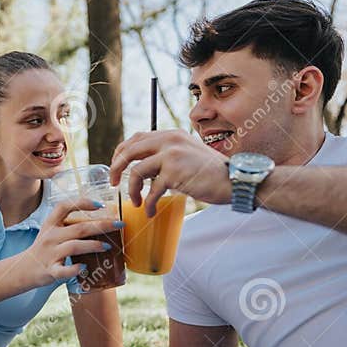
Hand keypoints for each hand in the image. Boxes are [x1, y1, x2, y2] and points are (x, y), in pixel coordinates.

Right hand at [22, 198, 120, 287]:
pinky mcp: (50, 270)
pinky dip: (75, 270)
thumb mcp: (51, 231)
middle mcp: (50, 237)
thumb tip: (100, 221)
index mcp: (51, 224)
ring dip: (93, 246)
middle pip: (79, 228)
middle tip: (119, 224)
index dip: (82, 203)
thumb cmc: (44, 248)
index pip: (64, 207)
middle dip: (102, 225)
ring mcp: (50, 254)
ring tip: (108, 246)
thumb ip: (69, 225)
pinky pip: (63, 270)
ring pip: (74, 247)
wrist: (24, 269)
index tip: (101, 204)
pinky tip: (85, 268)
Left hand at [109, 129, 230, 216]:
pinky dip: (149, 203)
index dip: (121, 152)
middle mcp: (169, 140)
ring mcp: (171, 155)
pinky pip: (152, 190)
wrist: (234, 179)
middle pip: (129, 151)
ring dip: (132, 190)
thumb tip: (143, 166)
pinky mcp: (175, 173)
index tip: (116, 167)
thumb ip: (167, 154)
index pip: (136, 138)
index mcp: (171, 135)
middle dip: (115, 168)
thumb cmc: (211, 172)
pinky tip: (151, 211)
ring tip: (137, 202)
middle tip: (112, 183)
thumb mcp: (188, 153)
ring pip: (136, 172)